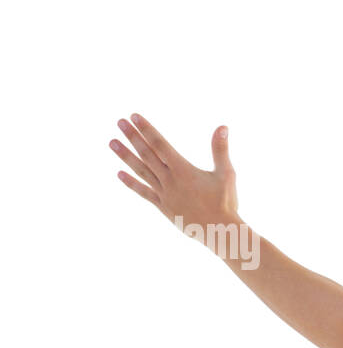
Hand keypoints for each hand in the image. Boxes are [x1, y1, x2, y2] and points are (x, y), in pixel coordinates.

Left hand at [110, 114, 239, 232]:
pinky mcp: (163, 206)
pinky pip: (143, 192)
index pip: (160, 144)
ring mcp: (164, 193)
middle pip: (147, 154)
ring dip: (125, 156)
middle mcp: (170, 180)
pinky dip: (131, 183)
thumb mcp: (226, 173)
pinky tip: (119, 174)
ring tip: (112, 142)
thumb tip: (222, 127)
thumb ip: (220, 149)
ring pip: (141, 170)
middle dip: (133, 137)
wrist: (218, 230)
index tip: (134, 117)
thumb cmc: (225, 202)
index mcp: (183, 169)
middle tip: (119, 122)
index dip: (147, 129)